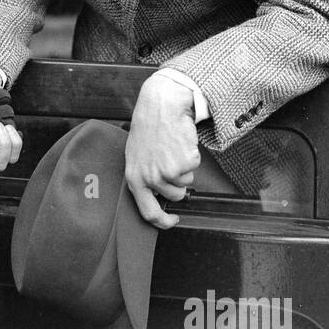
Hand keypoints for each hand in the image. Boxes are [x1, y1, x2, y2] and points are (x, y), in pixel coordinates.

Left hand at [125, 73, 200, 229]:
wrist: (162, 107)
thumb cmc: (149, 128)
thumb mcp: (136, 157)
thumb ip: (144, 178)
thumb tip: (155, 196)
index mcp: (135, 178)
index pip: (148, 212)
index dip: (163, 221)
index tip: (172, 220)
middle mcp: (150, 178)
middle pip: (175, 196)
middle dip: (178, 182)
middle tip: (172, 161)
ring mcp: (167, 172)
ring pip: (186, 183)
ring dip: (184, 168)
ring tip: (173, 149)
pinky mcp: (184, 163)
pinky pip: (194, 168)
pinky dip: (191, 156)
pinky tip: (180, 143)